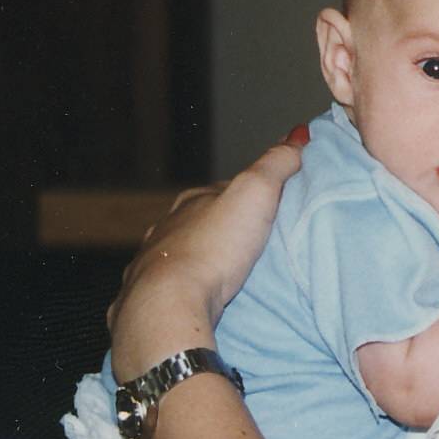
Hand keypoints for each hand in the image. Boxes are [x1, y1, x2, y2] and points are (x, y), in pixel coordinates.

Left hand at [107, 135, 305, 379]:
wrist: (168, 306)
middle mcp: (164, 231)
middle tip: (241, 242)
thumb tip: (299, 132)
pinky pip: (158, 292)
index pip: (219, 191)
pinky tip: (182, 300)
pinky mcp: (139, 302)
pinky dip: (172, 292)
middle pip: (193, 224)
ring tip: (215, 274)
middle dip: (213, 228)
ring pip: (172, 256)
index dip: (241, 195)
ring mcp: (148, 266)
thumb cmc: (214, 248)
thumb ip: (276, 163)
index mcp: (189, 204)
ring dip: (191, 260)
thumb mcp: (255, 194)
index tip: (261, 203)